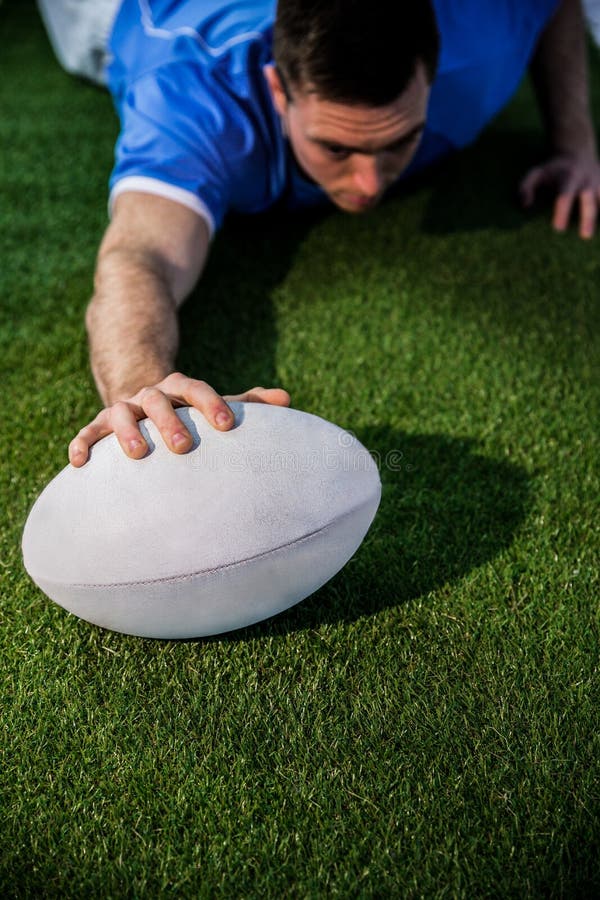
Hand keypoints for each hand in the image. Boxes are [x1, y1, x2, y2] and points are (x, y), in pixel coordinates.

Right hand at [68, 372, 290, 466]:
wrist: (142, 396)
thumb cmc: (188, 412)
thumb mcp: (213, 404)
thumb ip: (247, 404)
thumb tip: (286, 401)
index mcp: (179, 389)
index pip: (196, 389)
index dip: (211, 404)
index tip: (227, 425)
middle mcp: (150, 395)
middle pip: (158, 400)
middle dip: (170, 421)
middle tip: (184, 446)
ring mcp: (123, 409)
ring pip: (120, 414)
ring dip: (127, 432)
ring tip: (138, 454)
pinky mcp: (100, 425)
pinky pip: (88, 432)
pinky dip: (82, 444)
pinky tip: (79, 462)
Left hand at [519, 152, 599, 238]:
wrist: (577, 152)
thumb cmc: (553, 170)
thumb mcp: (537, 173)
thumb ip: (527, 187)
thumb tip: (525, 205)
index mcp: (569, 178)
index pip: (565, 196)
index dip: (562, 211)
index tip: (559, 228)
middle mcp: (587, 181)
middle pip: (589, 200)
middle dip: (588, 217)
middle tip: (585, 236)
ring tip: (598, 235)